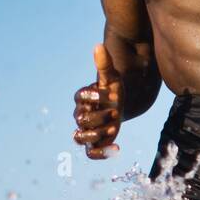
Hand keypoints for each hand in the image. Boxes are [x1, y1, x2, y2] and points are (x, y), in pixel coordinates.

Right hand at [72, 44, 123, 159]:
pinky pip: (90, 153)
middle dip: (99, 117)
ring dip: (98, 134)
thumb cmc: (113, 91)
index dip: (94, 96)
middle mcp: (81, 115)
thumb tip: (98, 46)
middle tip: (116, 112)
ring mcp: (86, 130)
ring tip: (115, 127)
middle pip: (81, 120)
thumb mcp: (112, 78)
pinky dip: (101, 153)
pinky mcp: (95, 144)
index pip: (80, 97)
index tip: (112, 94)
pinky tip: (117, 148)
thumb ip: (104, 65)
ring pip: (80, 138)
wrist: (120, 107)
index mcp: (83, 98)